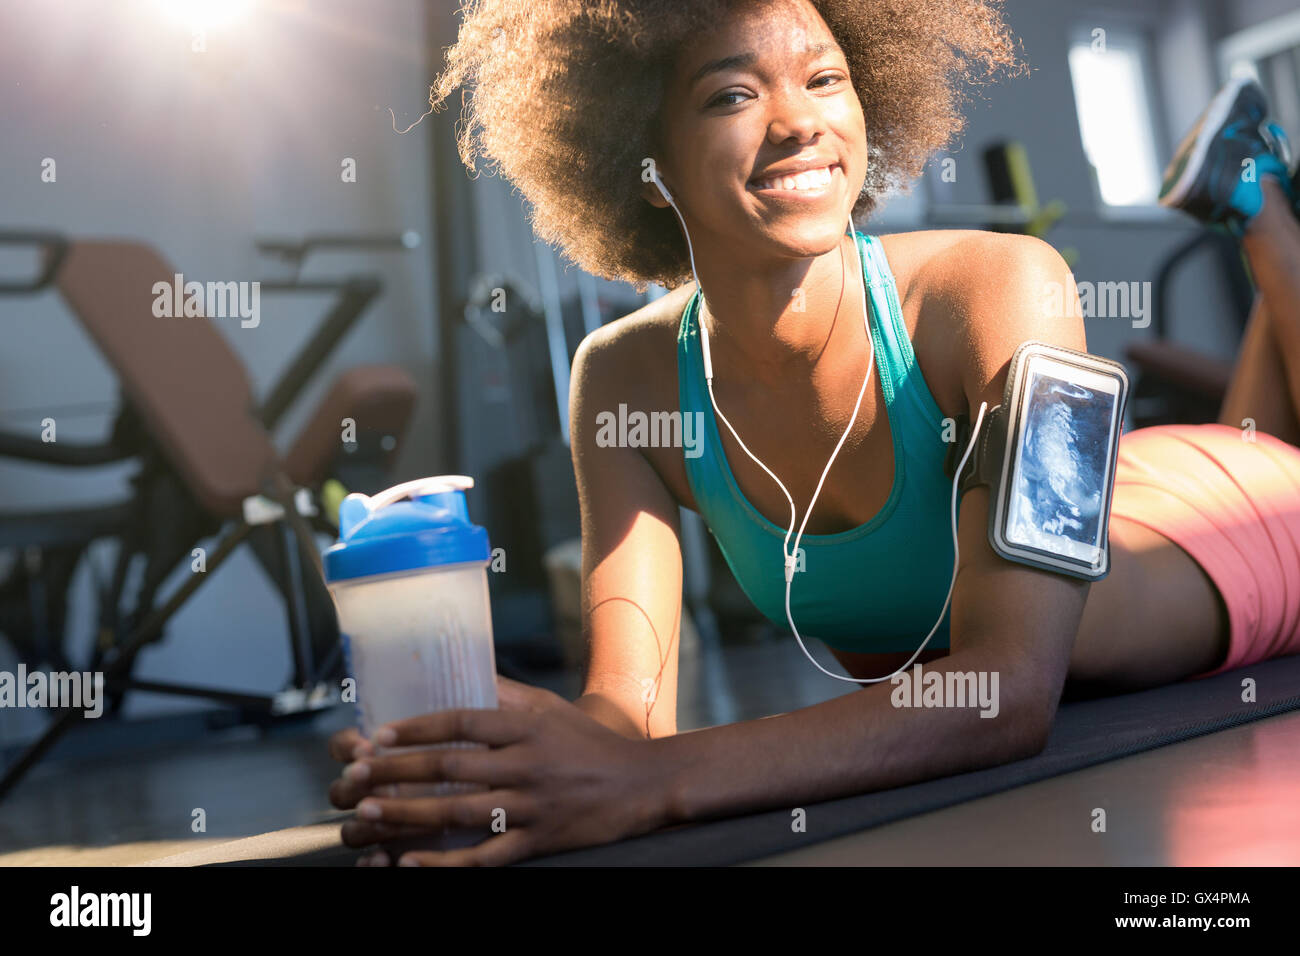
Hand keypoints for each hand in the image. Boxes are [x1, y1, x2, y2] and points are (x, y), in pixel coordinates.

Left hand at [328, 675, 671, 865]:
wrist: (642, 784)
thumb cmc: (590, 742)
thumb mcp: (550, 708)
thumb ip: (506, 693)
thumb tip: (462, 671)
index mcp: (527, 727)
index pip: (462, 722)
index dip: (416, 727)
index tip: (377, 734)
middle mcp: (527, 764)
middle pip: (451, 766)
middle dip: (397, 771)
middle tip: (354, 775)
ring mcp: (533, 806)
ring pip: (460, 811)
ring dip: (409, 812)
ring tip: (369, 812)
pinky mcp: (540, 841)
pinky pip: (485, 856)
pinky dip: (447, 862)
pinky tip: (411, 863)